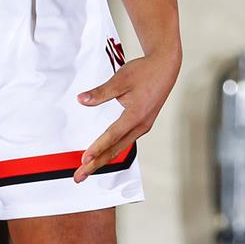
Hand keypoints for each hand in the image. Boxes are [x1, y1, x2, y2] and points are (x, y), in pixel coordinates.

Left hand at [74, 49, 180, 181]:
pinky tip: (103, 155)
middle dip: (96, 164)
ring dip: (103, 160)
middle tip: (80, 176)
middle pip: (115, 149)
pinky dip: (112, 151)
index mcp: (136, 115)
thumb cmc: (144, 72)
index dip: (97, 148)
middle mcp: (141, 125)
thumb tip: (82, 100)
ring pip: (120, 148)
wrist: (165, 67)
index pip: (112, 136)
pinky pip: (125, 142)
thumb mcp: (120, 79)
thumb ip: (100, 93)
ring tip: (86, 170)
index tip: (84, 160)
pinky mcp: (142, 124)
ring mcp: (143, 126)